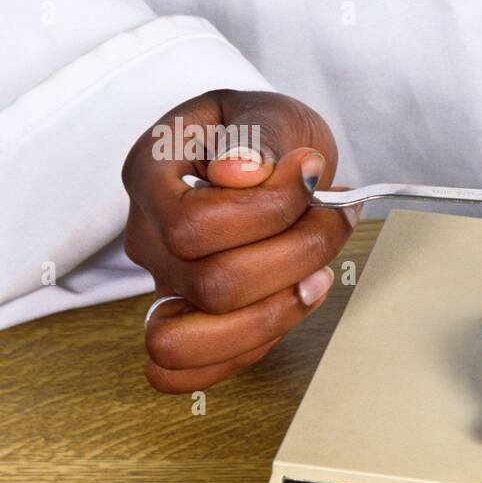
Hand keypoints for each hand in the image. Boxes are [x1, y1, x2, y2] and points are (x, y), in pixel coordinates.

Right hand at [122, 89, 355, 391]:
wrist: (268, 158)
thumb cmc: (265, 136)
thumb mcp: (269, 112)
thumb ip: (258, 135)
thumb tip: (239, 170)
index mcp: (150, 176)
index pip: (194, 225)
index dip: (268, 211)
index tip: (310, 177)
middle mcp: (148, 237)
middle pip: (210, 287)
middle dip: (295, 256)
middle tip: (332, 217)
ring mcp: (166, 284)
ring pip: (192, 343)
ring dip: (279, 311)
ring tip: (319, 270)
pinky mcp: (194, 320)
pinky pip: (201, 370)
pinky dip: (262, 342)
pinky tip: (300, 297)